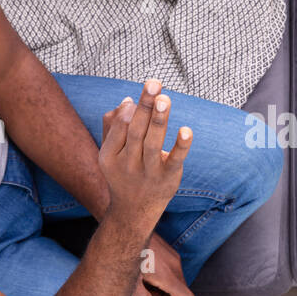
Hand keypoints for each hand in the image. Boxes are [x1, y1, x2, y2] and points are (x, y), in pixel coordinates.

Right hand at [99, 79, 192, 231]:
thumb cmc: (123, 174)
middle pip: (136, 131)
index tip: (142, 95)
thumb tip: (127, 101)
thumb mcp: (110, 154)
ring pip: (153, 143)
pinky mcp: (168, 178)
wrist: (133, 211)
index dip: (131, 110)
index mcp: (110, 155)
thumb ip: (113, 127)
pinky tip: (186, 130)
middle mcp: (127, 164)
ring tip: (165, 98)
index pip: (120, 127)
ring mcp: (148, 172)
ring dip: (159, 120)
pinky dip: (181, 145)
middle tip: (153, 84)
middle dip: (144, 107)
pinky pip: (175, 160)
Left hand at [131, 231, 193, 295]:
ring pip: (177, 282)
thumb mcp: (130, 282)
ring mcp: (174, 258)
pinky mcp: (170, 252)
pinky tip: (145, 274)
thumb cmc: (125, 256)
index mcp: (168, 276)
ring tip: (143, 285)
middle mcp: (175, 267)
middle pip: (181, 293)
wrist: (127, 228)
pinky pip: (173, 272)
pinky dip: (163, 279)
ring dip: (164, 289)